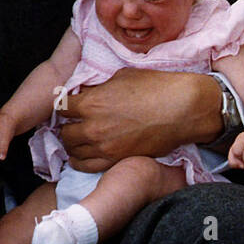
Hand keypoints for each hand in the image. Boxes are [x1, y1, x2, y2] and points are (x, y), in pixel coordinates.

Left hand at [63, 71, 222, 172]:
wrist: (183, 110)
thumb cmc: (156, 87)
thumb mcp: (122, 77)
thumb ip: (99, 88)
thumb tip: (87, 94)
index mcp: (91, 103)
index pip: (61, 107)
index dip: (65, 106)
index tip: (70, 106)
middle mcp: (92, 127)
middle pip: (64, 132)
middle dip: (67, 126)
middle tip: (74, 124)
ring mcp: (103, 147)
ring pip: (72, 151)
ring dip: (73, 145)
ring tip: (79, 139)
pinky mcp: (115, 160)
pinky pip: (86, 166)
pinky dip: (80, 161)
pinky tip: (83, 156)